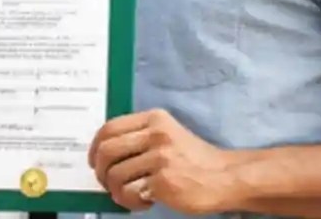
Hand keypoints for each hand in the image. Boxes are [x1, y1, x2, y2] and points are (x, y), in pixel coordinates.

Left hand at [88, 108, 233, 213]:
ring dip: (117, 191)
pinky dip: (131, 202)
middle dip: (101, 172)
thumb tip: (103, 155)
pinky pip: (129, 193)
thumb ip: (140, 137)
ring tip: (133, 195)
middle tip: (107, 183)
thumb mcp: (168, 134)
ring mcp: (160, 157)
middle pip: (107, 151)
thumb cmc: (193, 159)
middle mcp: (156, 134)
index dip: (95, 147)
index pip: (110, 128)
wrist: (225, 177)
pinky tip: (146, 202)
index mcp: (155, 118)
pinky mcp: (164, 181)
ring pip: (115, 175)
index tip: (95, 161)